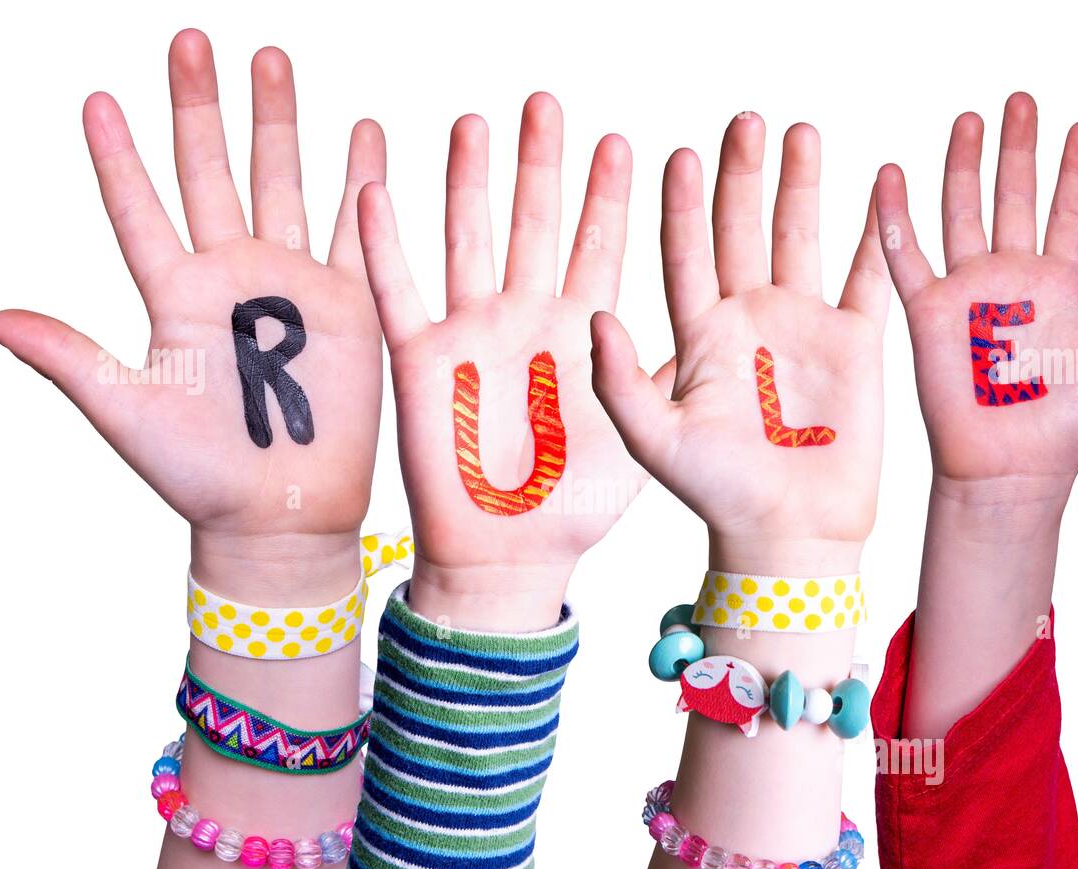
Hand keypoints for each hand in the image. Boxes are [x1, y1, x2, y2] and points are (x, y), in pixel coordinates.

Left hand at [0, 31, 385, 593]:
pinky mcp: (347, 308)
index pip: (139, 208)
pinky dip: (362, 184)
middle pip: (212, 172)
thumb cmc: (201, 476)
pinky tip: (365, 135)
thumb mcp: (129, 413)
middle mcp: (231, 279)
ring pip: (283, 185)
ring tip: (272, 59)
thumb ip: (71, 359)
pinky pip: (356, 232)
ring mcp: (291, 287)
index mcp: (174, 296)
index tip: (99, 99)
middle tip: (195, 41)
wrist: (283, 513)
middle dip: (203, 106)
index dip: (117, 157)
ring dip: (279, 123)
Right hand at [359, 93, 655, 622]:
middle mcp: (527, 318)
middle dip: (541, 164)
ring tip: (475, 124)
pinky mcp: (423, 360)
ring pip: (468, 239)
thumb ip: (656, 373)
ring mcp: (473, 333)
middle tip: (548, 104)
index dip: (609, 195)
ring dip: (469, 183)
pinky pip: (398, 291)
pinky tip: (376, 189)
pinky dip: (384, 244)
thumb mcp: (639, 434)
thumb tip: (702, 317)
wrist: (511, 555)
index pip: (599, 244)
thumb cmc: (575, 504)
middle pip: (533, 222)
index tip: (623, 142)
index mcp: (581, 331)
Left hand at [590, 114, 888, 571]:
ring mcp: (802, 327)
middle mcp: (748, 321)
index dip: (681, 206)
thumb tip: (595, 316)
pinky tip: (879, 184)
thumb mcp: (656, 442)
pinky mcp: (855, 343)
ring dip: (799, 185)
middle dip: (741, 175)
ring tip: (798, 131)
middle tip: (743, 120)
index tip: (677, 155)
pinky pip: (868, 274)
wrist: (791, 535)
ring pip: (799, 237)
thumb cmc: (720, 497)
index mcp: (699, 337)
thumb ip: (620, 381)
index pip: (685, 254)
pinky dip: (876, 232)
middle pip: (741, 230)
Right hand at [875, 93, 1077, 509]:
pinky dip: (895, 216)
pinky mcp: (929, 314)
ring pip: (963, 213)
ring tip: (969, 120)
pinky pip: (906, 257)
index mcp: (1062, 288)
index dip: (1077, 172)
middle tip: (1021, 102)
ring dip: (965, 166)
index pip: (1070, 213)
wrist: (1011, 469)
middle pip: (1016, 198)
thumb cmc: (1066, 431)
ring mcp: (969, 294)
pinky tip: (892, 175)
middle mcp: (1013, 282)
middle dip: (1018, 149)